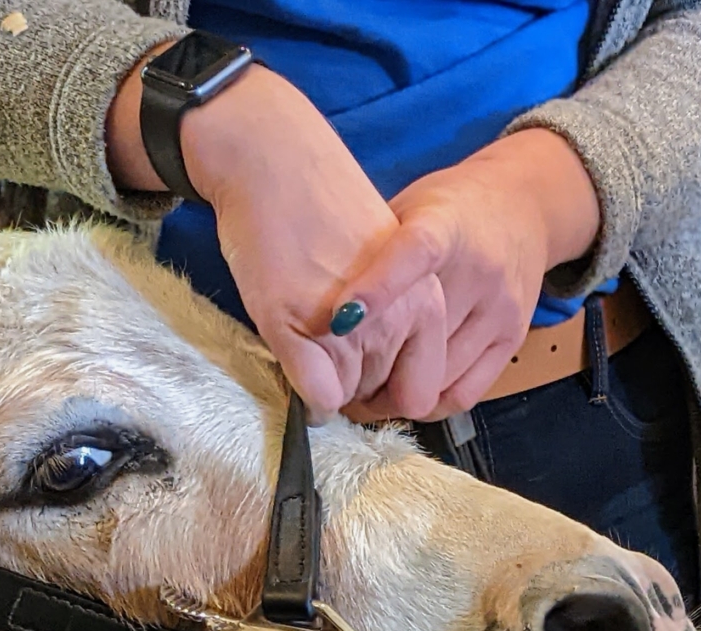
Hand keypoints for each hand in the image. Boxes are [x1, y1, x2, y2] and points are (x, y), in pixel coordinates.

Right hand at [108, 60, 447, 418]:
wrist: (273, 163)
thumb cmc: (323, 219)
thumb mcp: (385, 273)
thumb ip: (396, 326)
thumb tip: (383, 388)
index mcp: (427, 304)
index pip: (422, 392)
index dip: (390, 397)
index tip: (364, 377)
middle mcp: (402, 319)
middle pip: (382, 398)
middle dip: (355, 387)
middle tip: (326, 344)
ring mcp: (357, 328)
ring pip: (348, 399)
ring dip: (326, 379)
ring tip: (307, 324)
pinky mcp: (304, 331)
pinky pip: (316, 396)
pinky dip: (304, 392)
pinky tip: (291, 349)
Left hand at [337, 130, 600, 420]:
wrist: (523, 208)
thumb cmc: (449, 210)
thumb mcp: (409, 210)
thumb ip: (375, 251)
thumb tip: (321, 304)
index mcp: (448, 226)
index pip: (415, 256)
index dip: (379, 290)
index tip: (340, 321)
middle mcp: (481, 269)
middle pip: (424, 339)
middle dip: (373, 370)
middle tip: (334, 384)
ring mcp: (501, 308)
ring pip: (439, 377)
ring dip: (395, 394)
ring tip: (363, 396)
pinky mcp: (512, 338)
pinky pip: (464, 393)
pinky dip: (427, 402)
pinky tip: (402, 395)